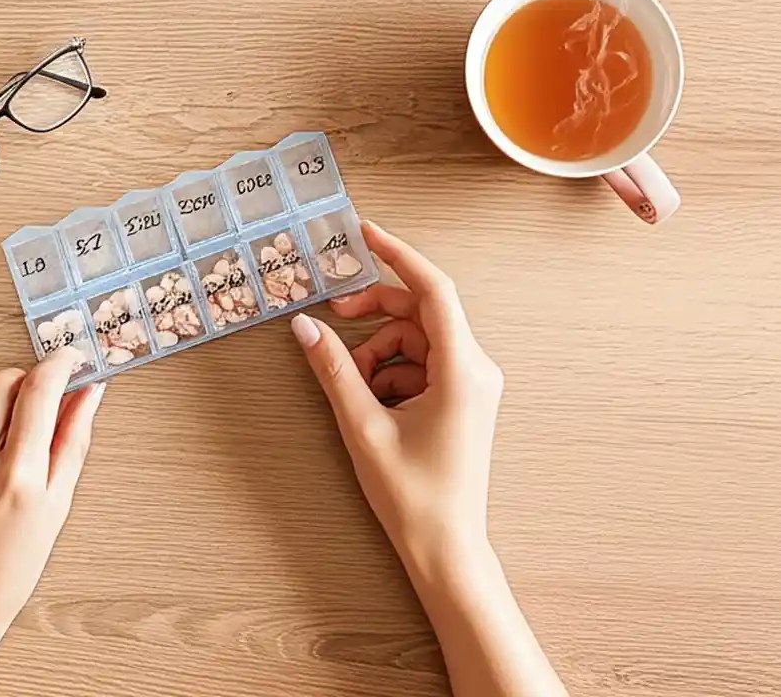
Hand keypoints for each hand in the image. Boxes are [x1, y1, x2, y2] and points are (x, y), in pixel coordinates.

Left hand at [0, 347, 105, 696]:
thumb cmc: (6, 572)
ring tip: (1, 449)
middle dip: (23, 380)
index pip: (40, 393)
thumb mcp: (55, 511)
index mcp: (20, 480)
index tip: (68, 359)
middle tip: (35, 396)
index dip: (58, 365)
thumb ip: (73, 444)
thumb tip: (88, 393)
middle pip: (0, 384)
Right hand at [290, 220, 503, 572]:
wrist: (445, 548)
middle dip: (374, 311)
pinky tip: (369, 404)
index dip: (397, 255)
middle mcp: (476, 370)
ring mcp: (472, 385)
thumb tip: (304, 327)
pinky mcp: (462, 400)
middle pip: (421, 313)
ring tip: (352, 389)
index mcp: (463, 371)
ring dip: (377, 352)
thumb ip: (334, 371)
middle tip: (332, 317)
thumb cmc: (413, 496)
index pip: (433, 291)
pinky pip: (420, 365)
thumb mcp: (363, 427)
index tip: (365, 231)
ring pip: (416, 341)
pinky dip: (389, 373)